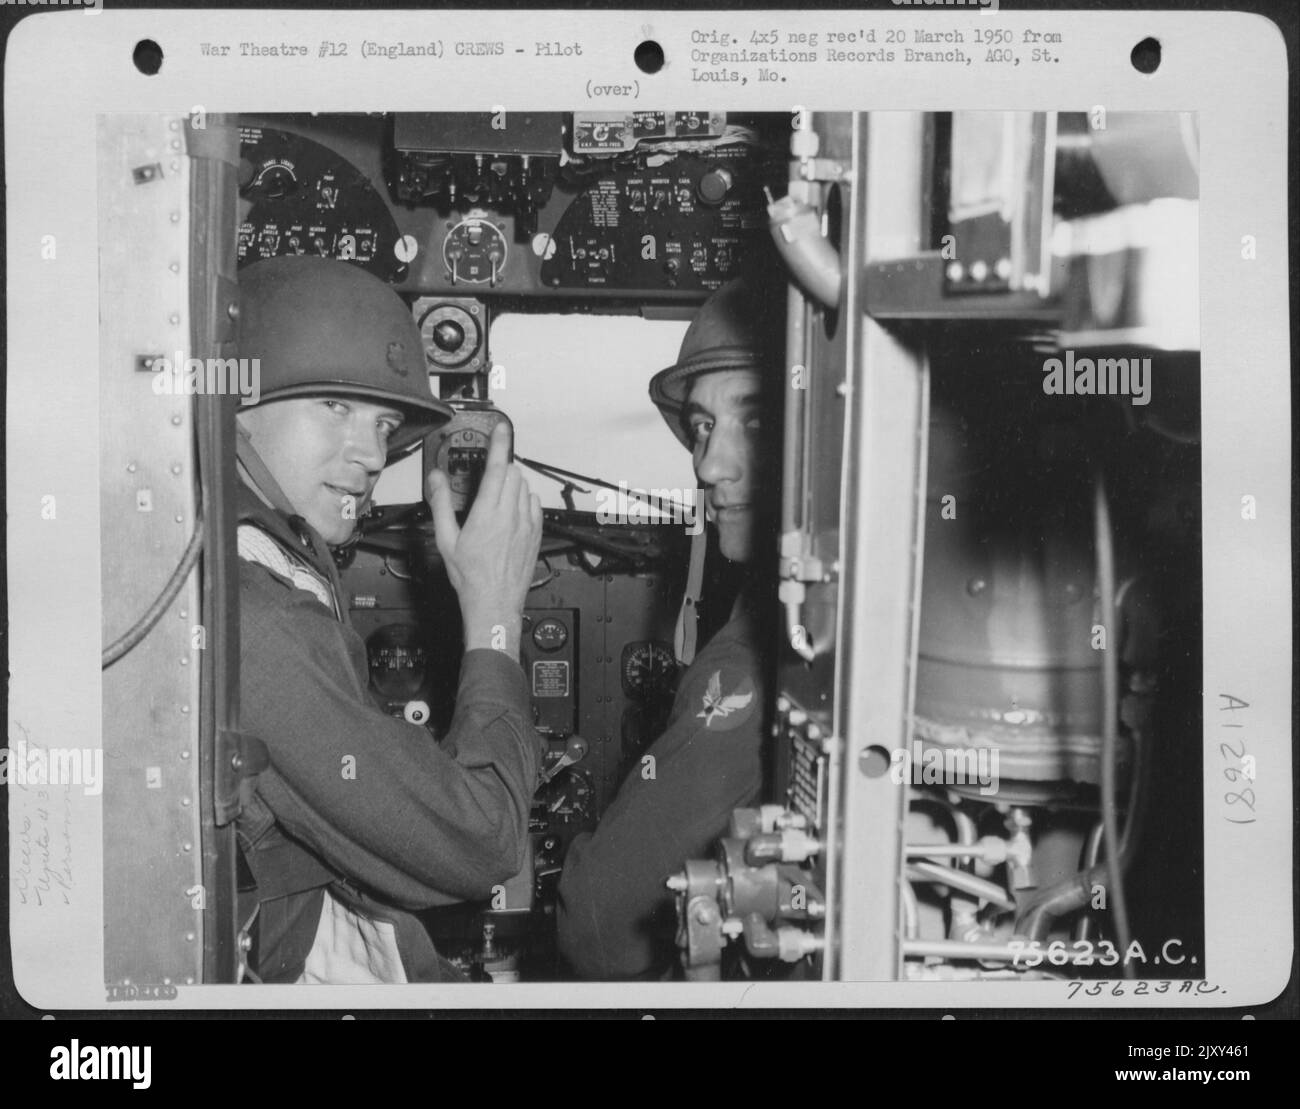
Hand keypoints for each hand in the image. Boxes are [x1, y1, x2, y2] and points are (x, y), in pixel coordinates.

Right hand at [427, 421, 542, 656]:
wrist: (494, 603)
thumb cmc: (470, 577)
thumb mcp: (446, 540)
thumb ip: (441, 504)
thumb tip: (435, 479)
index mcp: (487, 513)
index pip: (497, 468)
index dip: (500, 443)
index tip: (501, 428)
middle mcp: (511, 515)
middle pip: (512, 473)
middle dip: (500, 469)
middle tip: (486, 479)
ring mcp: (527, 524)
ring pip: (525, 487)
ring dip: (512, 485)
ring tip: (496, 502)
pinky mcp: (537, 534)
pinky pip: (534, 504)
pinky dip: (524, 501)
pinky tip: (511, 515)